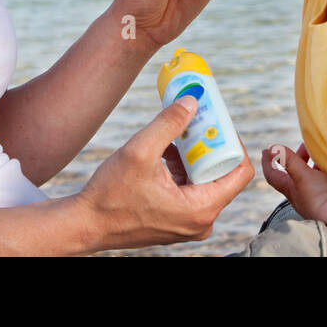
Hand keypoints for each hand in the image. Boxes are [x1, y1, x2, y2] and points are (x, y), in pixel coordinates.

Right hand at [76, 96, 253, 249]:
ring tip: (176, 133)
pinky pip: (190, 189)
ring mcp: (189, 223)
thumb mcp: (139, 151)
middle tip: (196, 120)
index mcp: (201, 209)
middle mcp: (200, 221)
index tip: (216, 122)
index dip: (232, 142)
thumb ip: (168, 124)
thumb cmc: (110, 195)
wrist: (86, 224)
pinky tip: (164, 150)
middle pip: (222, 174)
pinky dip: (182, 168)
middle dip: (210, 144)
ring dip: (194, 154)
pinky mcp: (176, 221)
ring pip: (205, 180)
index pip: (239, 172)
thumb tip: (192, 102)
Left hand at [261, 141, 326, 222]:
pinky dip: (325, 171)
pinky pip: (323, 181)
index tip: (266, 150)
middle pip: (294, 173)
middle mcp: (300, 195)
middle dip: (296, 157)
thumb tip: (271, 148)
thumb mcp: (302, 174)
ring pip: (310, 177)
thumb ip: (288, 160)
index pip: (272, 175)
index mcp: (290, 189)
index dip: (267, 162)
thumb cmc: (319, 196)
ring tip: (321, 153)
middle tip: (305, 145)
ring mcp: (315, 198)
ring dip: (312, 164)